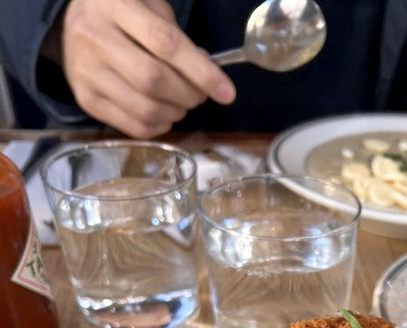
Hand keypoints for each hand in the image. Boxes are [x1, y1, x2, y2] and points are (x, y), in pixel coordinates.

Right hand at [62, 0, 235, 137]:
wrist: (69, 24)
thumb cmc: (121, 12)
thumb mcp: (148, 5)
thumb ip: (176, 37)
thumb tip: (208, 76)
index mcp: (116, 6)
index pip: (165, 44)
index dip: (201, 72)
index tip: (226, 92)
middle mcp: (95, 39)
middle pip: (155, 81)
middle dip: (189, 95)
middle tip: (200, 95)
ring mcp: (86, 73)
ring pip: (146, 109)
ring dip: (177, 112)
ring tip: (182, 102)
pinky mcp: (86, 100)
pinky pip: (134, 127)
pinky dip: (160, 126)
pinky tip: (165, 113)